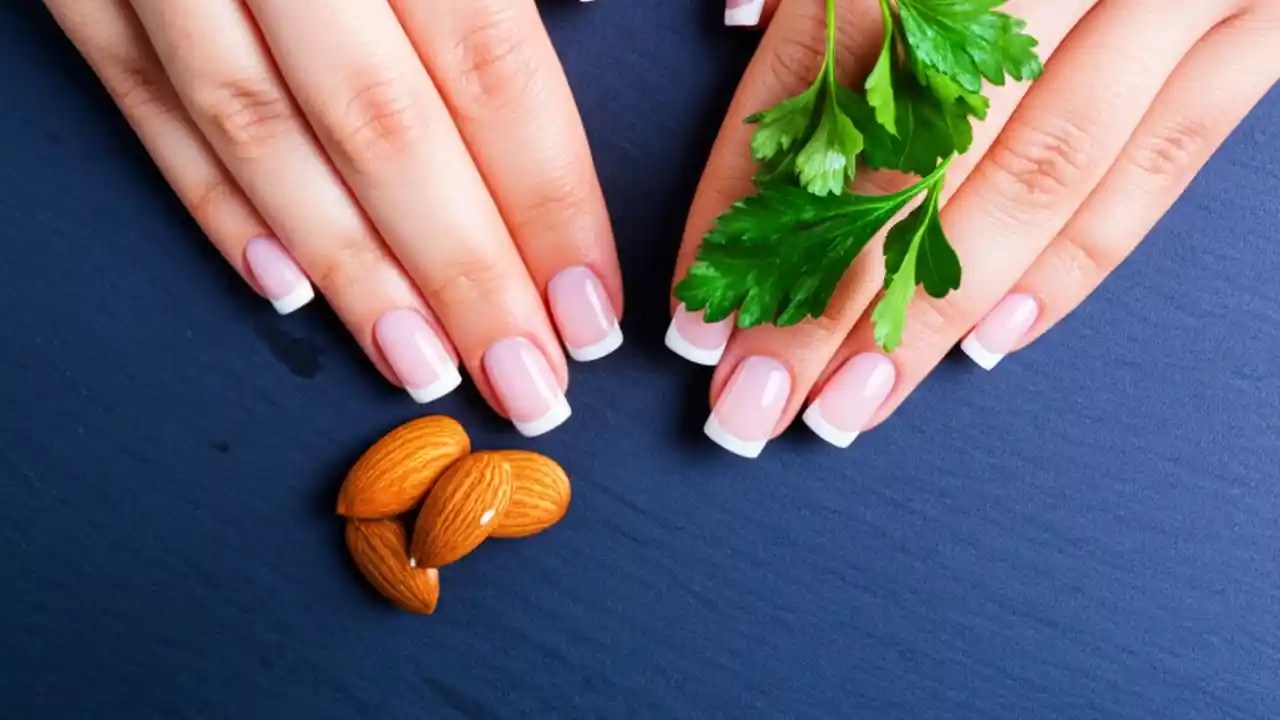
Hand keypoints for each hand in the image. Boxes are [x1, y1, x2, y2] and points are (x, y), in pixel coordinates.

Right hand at [46, 0, 620, 436]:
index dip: (548, 202)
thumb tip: (601, 11)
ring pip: (263, 135)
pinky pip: (138, 96)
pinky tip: (282, 289)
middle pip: (387, 131)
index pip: (493, 71)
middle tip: (530, 388)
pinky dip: (210, 201)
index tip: (592, 310)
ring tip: (421, 366)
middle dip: (466, 276)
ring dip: (350, 271)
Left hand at [673, 0, 1277, 456]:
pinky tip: (992, 341)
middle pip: (914, 155)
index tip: (695, 312)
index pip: (810, 71)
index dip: (743, 202)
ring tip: (850, 405)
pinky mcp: (1260, 23)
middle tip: (754, 402)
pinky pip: (1163, 161)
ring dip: (935, 312)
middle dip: (825, 296)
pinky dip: (1075, 263)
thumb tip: (737, 21)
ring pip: (1037, 180)